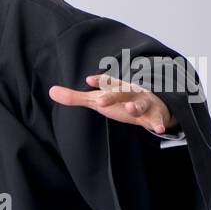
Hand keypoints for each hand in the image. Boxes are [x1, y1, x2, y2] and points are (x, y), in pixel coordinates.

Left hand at [48, 73, 176, 134]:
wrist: (153, 105)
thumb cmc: (120, 101)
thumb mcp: (98, 99)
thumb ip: (76, 97)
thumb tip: (51, 91)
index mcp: (117, 88)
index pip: (108, 82)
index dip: (100, 81)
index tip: (88, 80)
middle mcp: (131, 93)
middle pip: (122, 93)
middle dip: (112, 96)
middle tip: (100, 101)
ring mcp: (144, 103)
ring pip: (141, 104)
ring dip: (136, 106)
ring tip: (130, 109)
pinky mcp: (155, 115)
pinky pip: (157, 120)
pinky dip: (158, 123)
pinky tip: (158, 129)